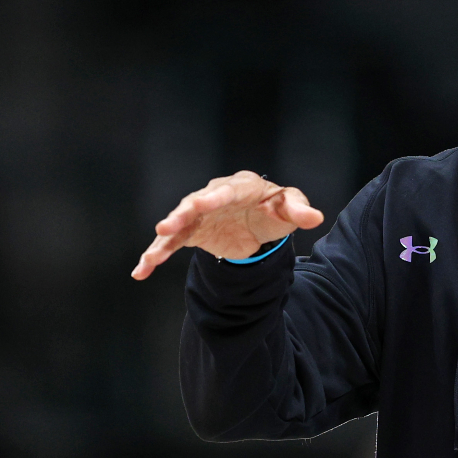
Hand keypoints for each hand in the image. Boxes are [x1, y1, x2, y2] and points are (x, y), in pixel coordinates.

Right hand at [130, 171, 323, 279]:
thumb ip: (299, 211)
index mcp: (239, 187)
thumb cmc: (273, 208)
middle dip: (181, 215)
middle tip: (166, 225)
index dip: (212, 197)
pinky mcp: (191, 231)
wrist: (257, 220)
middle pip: (194, 204)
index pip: (225, 191)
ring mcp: (199, 214)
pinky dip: (156, 255)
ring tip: (152, 254)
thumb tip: (315, 217)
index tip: (200, 204)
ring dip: (165, 238)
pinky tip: (142, 270)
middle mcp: (213, 196)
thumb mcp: (288, 208)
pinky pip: (171, 243)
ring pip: (178, 224)